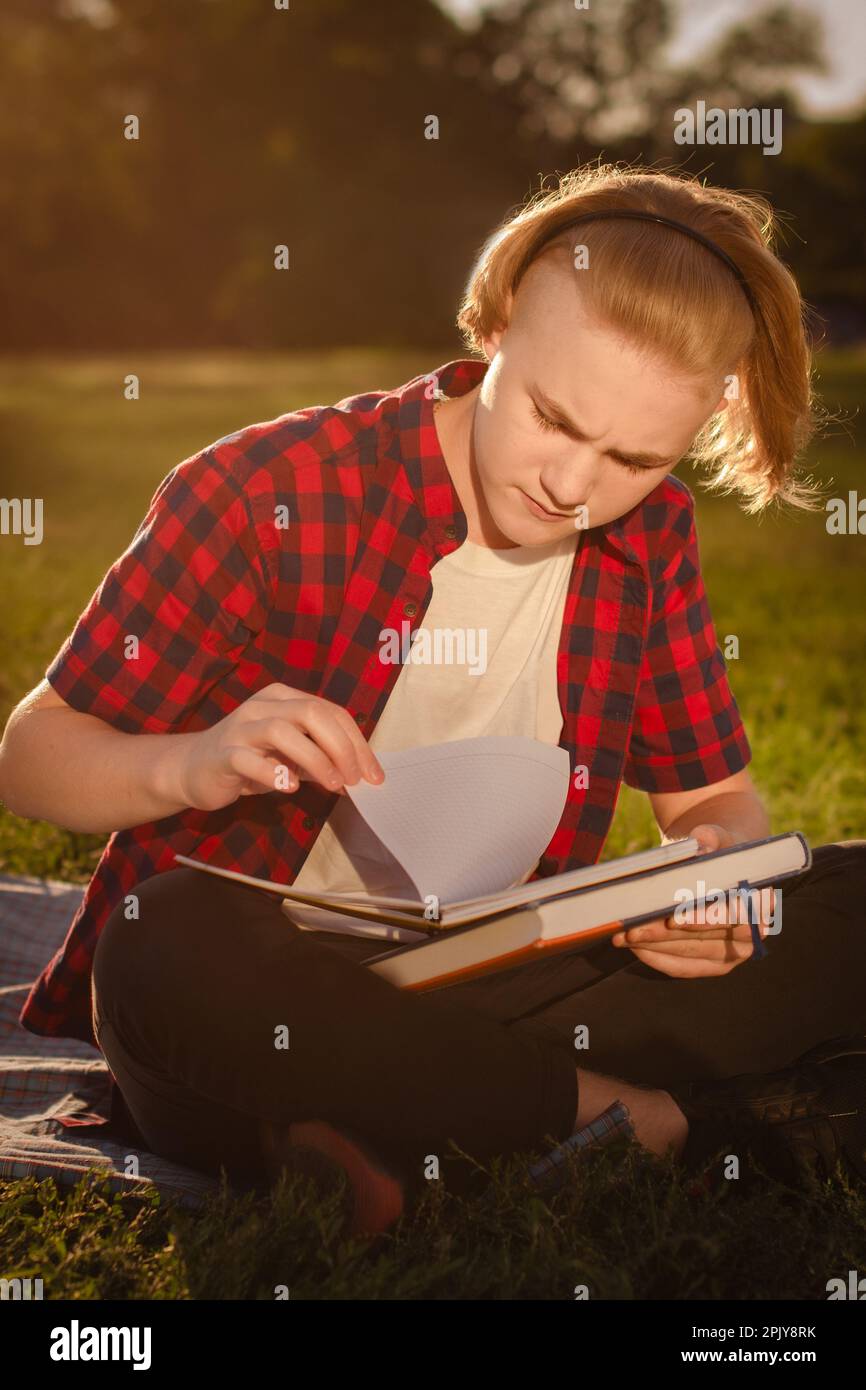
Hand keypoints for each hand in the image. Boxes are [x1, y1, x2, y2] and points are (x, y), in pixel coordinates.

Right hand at [175, 683, 384, 811]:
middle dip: (341, 747)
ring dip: (314, 759)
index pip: (331, 712)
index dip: (357, 743)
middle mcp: (263, 706)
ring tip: (332, 784)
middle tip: (355, 779)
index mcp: (284, 699)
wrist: (191, 769)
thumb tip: (358, 774)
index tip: (373, 776)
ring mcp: (240, 728)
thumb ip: (320, 758)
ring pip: (282, 731)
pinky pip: (248, 759)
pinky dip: (273, 773)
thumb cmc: (249, 760)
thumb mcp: (290, 756)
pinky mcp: (222, 754)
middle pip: (311, 713)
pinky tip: (290, 787)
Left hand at [610, 823, 774, 978]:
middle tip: (631, 929)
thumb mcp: (717, 835)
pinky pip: (682, 966)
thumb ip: (713, 836)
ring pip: (690, 954)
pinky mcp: (711, 962)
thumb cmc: (716, 848)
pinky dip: (656, 957)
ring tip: (621, 937)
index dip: (703, 920)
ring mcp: (733, 952)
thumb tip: (703, 840)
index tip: (672, 919)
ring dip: (654, 947)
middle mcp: (752, 932)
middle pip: (706, 939)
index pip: (733, 917)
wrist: (717, 859)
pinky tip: (633, 946)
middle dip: (665, 935)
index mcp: (760, 900)